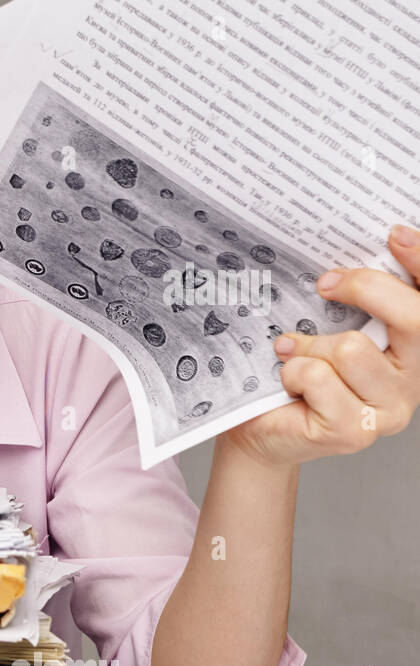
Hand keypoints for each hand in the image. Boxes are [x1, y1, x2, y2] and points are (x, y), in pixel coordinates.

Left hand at [225, 224, 419, 467]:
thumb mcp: (327, 326)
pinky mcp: (354, 431)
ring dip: (309, 346)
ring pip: (352, 349)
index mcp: (414, 348)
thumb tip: (344, 257)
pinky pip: (319, 377)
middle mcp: (413, 380)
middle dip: (364, 288)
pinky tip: (289, 384)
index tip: (395, 233)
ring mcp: (388, 410)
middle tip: (324, 283)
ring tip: (292, 355)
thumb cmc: (297, 372)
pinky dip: (293, 372)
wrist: (261, 427)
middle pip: (412, 317)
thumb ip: (352, 301)